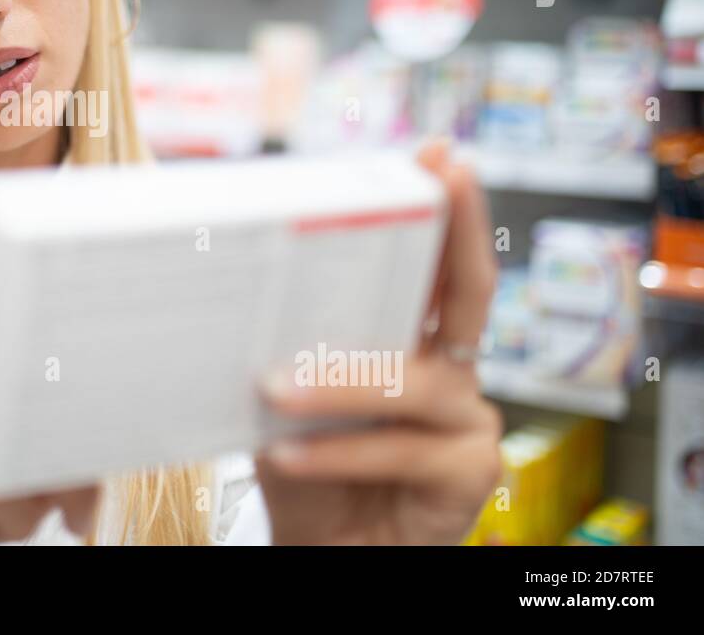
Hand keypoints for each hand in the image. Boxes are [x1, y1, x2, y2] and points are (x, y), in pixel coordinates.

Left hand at [253, 139, 503, 544]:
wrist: (319, 549)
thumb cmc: (305, 466)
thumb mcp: (285, 398)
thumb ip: (287, 347)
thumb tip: (234, 284)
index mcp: (410, 340)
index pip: (431, 267)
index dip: (442, 212)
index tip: (438, 155)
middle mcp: (450, 370)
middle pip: (469, 291)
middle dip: (461, 226)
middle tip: (447, 172)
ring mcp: (468, 420)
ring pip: (410, 381)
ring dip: (338, 381)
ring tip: (273, 386)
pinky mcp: (469, 473)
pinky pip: (398, 451)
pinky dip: (336, 452)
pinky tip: (286, 454)